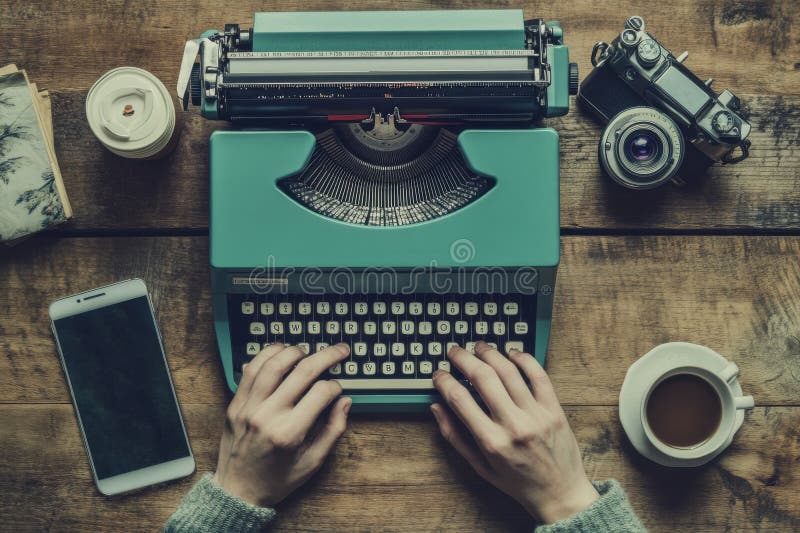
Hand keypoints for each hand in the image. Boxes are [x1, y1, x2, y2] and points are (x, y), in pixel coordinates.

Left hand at [214, 343, 351, 506]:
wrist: (237, 491)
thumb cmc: (276, 480)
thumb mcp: (312, 463)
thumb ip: (333, 430)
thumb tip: (345, 402)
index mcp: (289, 433)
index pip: (320, 393)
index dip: (335, 386)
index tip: (338, 389)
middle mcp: (267, 416)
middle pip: (301, 372)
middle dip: (326, 357)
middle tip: (339, 350)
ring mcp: (248, 408)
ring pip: (274, 364)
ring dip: (295, 351)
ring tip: (308, 351)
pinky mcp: (235, 404)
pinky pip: (250, 370)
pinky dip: (265, 355)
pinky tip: (279, 352)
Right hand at [431, 342, 597, 523]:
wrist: (560, 494)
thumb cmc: (518, 482)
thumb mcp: (479, 467)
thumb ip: (455, 437)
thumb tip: (436, 408)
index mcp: (491, 442)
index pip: (460, 399)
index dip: (444, 381)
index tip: (439, 374)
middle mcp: (513, 426)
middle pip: (483, 378)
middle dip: (463, 359)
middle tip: (455, 351)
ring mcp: (536, 416)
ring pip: (509, 371)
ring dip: (490, 353)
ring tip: (479, 347)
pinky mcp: (554, 410)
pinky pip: (539, 376)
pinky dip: (524, 359)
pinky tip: (512, 354)